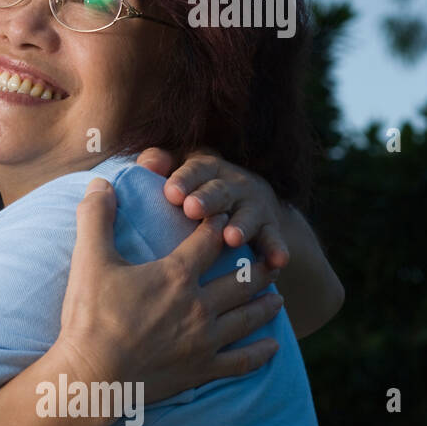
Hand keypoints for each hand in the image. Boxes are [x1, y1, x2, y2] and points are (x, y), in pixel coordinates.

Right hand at [55, 178, 281, 403]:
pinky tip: (274, 347)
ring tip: (277, 296)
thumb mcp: (88, 261)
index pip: (210, 240)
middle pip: (241, 279)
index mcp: (176, 275)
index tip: (225, 216)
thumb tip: (100, 183)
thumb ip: (96, 218)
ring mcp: (204, 340)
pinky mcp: (201, 369)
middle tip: (270, 256)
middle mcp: (200, 305)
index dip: (220, 224)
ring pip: (248, 317)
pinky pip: (242, 361)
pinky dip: (261, 352)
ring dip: (265, 304)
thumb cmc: (89, 318)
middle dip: (258, 264)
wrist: (92, 377)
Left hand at [136, 147, 289, 270]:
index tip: (171, 192)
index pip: (196, 169)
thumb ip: (161, 164)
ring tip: (232, 238)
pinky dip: (276, 249)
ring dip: (241, 226)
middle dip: (207, 200)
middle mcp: (233, 184)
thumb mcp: (179, 173)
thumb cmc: (196, 189)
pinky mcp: (269, 228)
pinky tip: (277, 261)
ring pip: (247, 215)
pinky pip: (273, 239)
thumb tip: (148, 164)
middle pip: (220, 191)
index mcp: (208, 168)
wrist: (246, 202)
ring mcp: (253, 206)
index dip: (184, 179)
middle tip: (192, 209)